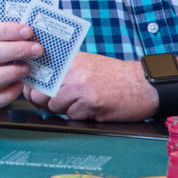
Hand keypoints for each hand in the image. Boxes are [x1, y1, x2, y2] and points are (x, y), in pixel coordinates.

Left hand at [24, 52, 157, 120]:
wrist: (146, 85)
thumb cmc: (117, 76)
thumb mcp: (88, 63)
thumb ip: (66, 69)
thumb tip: (40, 81)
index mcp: (70, 61)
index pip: (38, 74)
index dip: (32, 86)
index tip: (32, 91)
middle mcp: (73, 73)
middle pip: (41, 94)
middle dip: (44, 102)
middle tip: (53, 103)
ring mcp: (81, 89)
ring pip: (55, 107)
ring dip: (64, 109)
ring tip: (79, 104)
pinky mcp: (91, 105)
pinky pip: (72, 116)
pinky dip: (79, 116)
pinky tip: (92, 108)